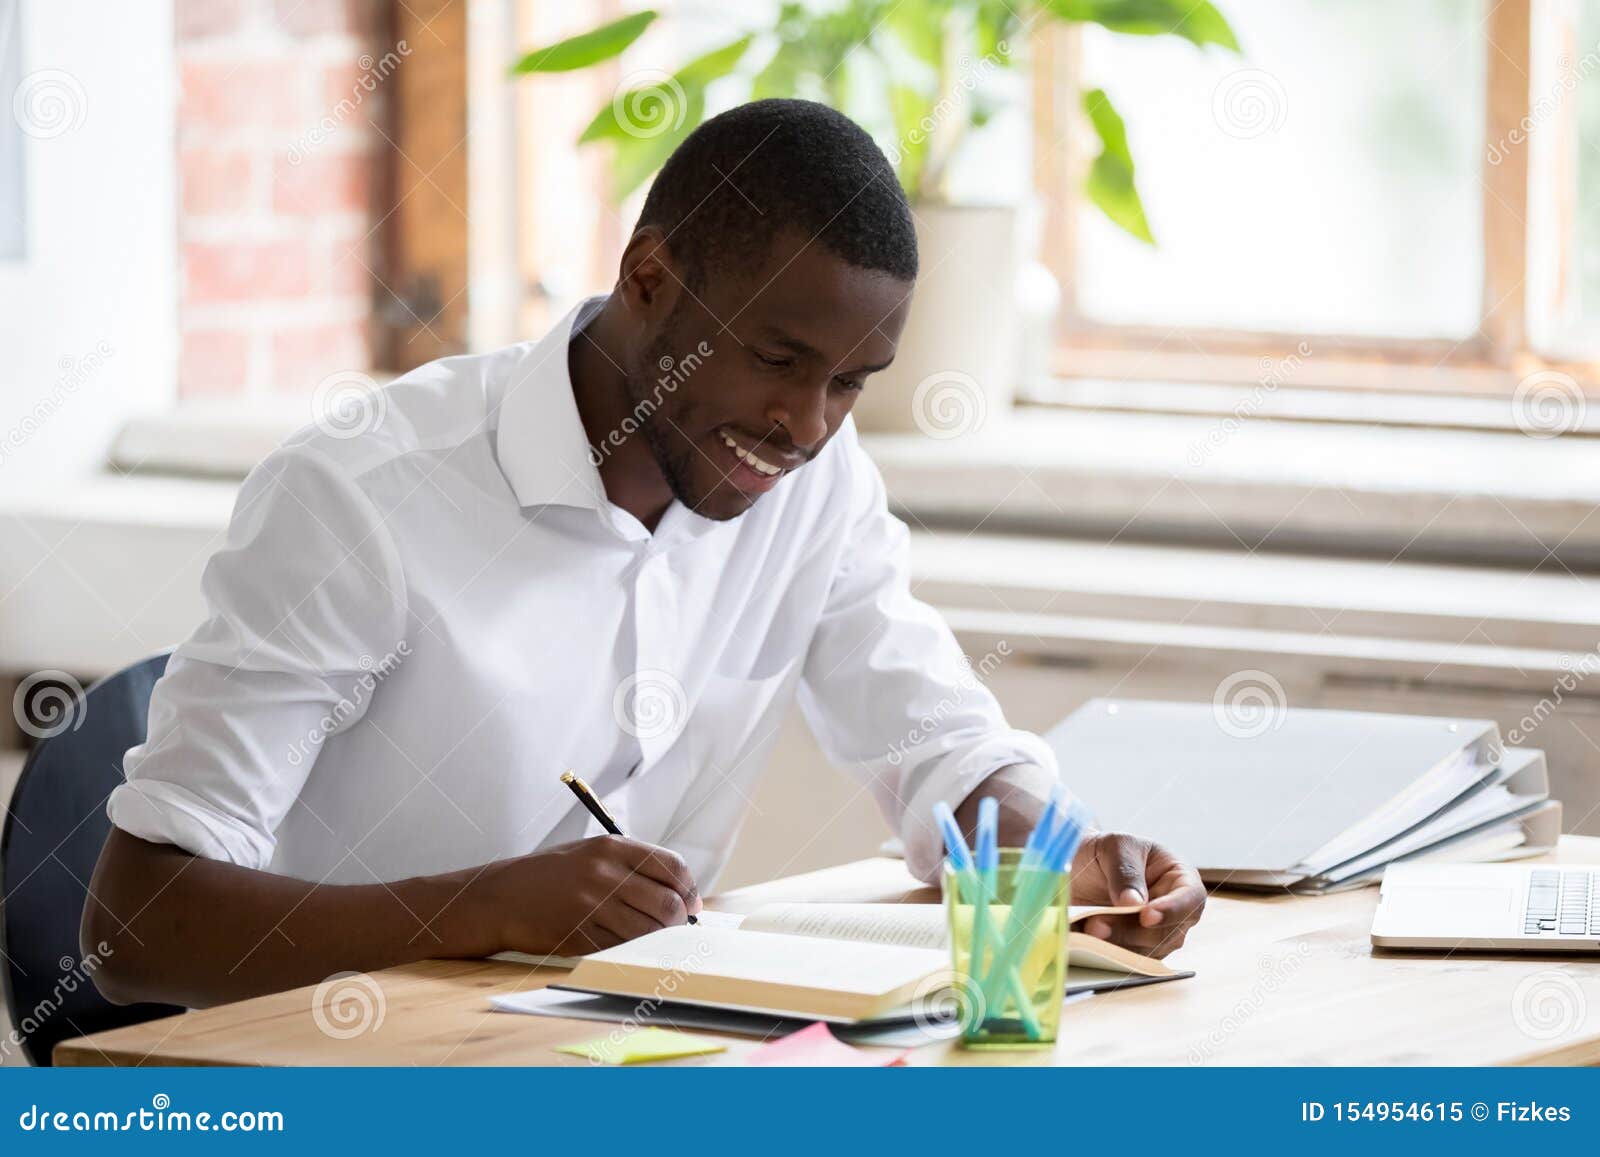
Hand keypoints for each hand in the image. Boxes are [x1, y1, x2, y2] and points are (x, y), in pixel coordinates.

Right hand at [475, 835, 702, 956]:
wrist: (502, 896)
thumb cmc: (553, 875)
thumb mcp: (591, 854)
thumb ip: (633, 866)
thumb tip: (681, 894)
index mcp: (611, 847)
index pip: (672, 867)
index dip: (689, 888)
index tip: (691, 902)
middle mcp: (604, 874)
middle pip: (667, 903)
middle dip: (680, 919)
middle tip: (677, 926)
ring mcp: (591, 906)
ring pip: (648, 931)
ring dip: (659, 939)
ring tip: (654, 938)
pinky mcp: (579, 935)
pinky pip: (621, 948)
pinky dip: (631, 950)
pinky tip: (626, 944)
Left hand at [1070, 831, 1204, 958]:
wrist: (1078, 867)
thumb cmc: (1106, 850)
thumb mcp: (1116, 847)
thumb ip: (1125, 872)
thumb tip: (1133, 903)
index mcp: (1179, 878)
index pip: (1190, 898)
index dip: (1172, 910)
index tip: (1146, 916)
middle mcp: (1173, 911)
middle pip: (1168, 933)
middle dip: (1132, 931)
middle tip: (1098, 924)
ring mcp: (1154, 934)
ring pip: (1147, 951)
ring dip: (1117, 945)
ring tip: (1087, 930)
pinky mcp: (1132, 949)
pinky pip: (1127, 960)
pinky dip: (1107, 954)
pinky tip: (1087, 941)